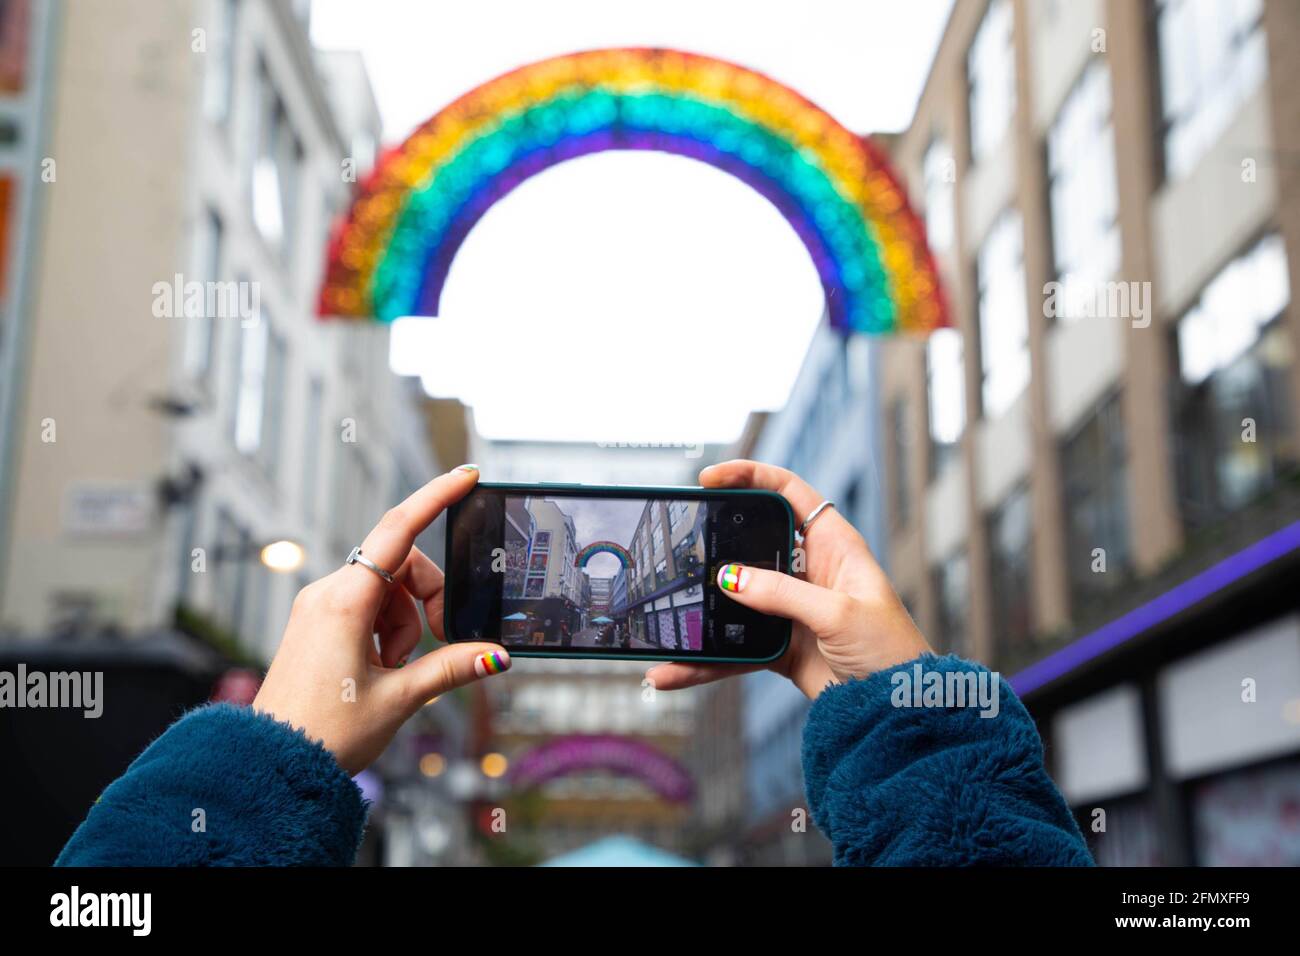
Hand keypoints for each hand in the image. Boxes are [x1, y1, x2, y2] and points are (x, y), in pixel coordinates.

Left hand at [252, 465, 509, 774]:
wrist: (271, 764)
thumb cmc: (324, 733)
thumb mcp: (399, 699)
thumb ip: (451, 668)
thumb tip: (496, 655)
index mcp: (345, 601)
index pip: (399, 531)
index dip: (436, 497)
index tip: (466, 475)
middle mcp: (327, 593)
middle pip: (401, 566)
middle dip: (427, 600)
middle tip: (437, 646)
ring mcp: (319, 606)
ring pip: (387, 590)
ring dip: (406, 624)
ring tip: (393, 672)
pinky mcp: (317, 622)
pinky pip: (367, 607)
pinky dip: (386, 630)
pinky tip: (380, 668)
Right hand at [646, 460, 929, 699]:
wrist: (897, 711)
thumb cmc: (892, 653)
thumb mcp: (839, 614)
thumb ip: (782, 593)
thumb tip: (729, 578)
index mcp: (834, 544)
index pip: (788, 492)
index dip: (750, 476)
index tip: (710, 478)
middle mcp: (808, 570)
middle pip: (751, 542)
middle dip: (713, 542)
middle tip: (678, 542)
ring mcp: (790, 608)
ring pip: (734, 600)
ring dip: (700, 611)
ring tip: (664, 614)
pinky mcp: (778, 646)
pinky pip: (731, 647)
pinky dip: (704, 661)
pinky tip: (674, 670)